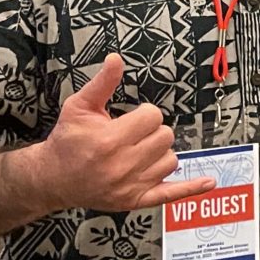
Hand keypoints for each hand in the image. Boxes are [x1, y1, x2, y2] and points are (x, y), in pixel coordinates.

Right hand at [22, 54, 213, 212]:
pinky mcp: (135, 201)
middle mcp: (122, 165)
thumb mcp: (79, 107)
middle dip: (152, 131)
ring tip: (138, 152)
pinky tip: (208, 182)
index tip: (130, 118)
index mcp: (109, 140)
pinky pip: (170, 195)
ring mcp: (130, 186)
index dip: (144, 113)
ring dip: (159, 152)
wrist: (51, 178)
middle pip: (165, 136)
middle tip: (132, 135)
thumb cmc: (67, 141)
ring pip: (171, 160)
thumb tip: (116, 59)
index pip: (153, 116)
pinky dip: (190, 188)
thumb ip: (102, 83)